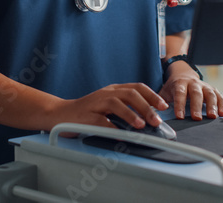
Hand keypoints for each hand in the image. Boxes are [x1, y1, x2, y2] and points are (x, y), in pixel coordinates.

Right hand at [47, 83, 168, 131]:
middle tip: (156, 120)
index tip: (163, 106)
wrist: (59, 114)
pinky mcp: (86, 116)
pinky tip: (121, 134)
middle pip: (129, 93)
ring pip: (116, 103)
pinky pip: (101, 120)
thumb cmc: (86, 112)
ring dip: (131, 114)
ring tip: (141, 125)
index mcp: (113, 90)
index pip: (137, 87)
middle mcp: (105, 93)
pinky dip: (112, 127)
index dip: (152, 96)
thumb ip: (126, 110)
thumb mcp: (108, 107)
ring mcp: (95, 103)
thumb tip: (148, 120)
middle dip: (146, 106)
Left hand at [159, 62, 222, 119]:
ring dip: (212, 105)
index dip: (180, 104)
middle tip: (197, 118)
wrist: (182, 73)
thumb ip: (160, 102)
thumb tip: (153, 113)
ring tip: (212, 117)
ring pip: (210, 94)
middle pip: (196, 94)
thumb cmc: (173, 86)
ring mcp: (204, 86)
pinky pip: (219, 96)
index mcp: (180, 83)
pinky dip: (222, 104)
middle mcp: (193, 83)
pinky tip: (222, 114)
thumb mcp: (164, 92)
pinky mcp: (212, 89)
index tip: (179, 116)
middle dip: (196, 106)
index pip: (180, 93)